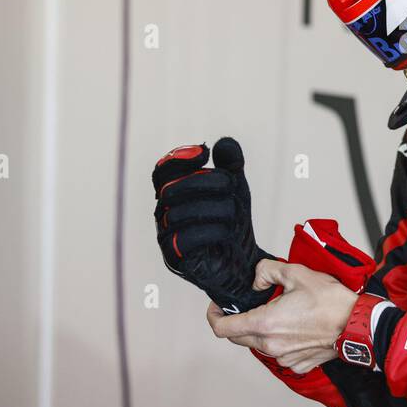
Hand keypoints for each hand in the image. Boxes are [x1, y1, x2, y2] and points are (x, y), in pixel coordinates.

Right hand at [152, 138, 273, 313]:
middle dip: (209, 184)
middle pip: (173, 189)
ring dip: (217, 209)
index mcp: (173, 195)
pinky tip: (227, 230)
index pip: (162, 171)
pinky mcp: (175, 260)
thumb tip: (222, 143)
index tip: (204, 152)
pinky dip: (211, 230)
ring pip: (180, 212)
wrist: (243, 262)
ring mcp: (165, 237)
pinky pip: (184, 238)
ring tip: (235, 215)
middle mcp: (163, 214)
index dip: (178, 159)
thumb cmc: (234, 222)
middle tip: (234, 189)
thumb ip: (231, 163)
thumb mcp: (237, 187)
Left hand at [208, 260, 358, 372]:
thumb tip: (257, 280)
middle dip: (236, 321)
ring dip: (261, 331)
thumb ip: (268, 271)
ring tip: (279, 313)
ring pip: (259, 345)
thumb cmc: (331, 302)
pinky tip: (295, 327)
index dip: (213, 316)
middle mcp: (270, 346)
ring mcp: (283, 358)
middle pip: (237, 338)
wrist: (357, 325)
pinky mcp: (297, 364)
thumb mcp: (297, 273)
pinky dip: (280, 341)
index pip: (222, 328)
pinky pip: (278, 353)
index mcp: (265, 324)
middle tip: (248, 305)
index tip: (217, 307)